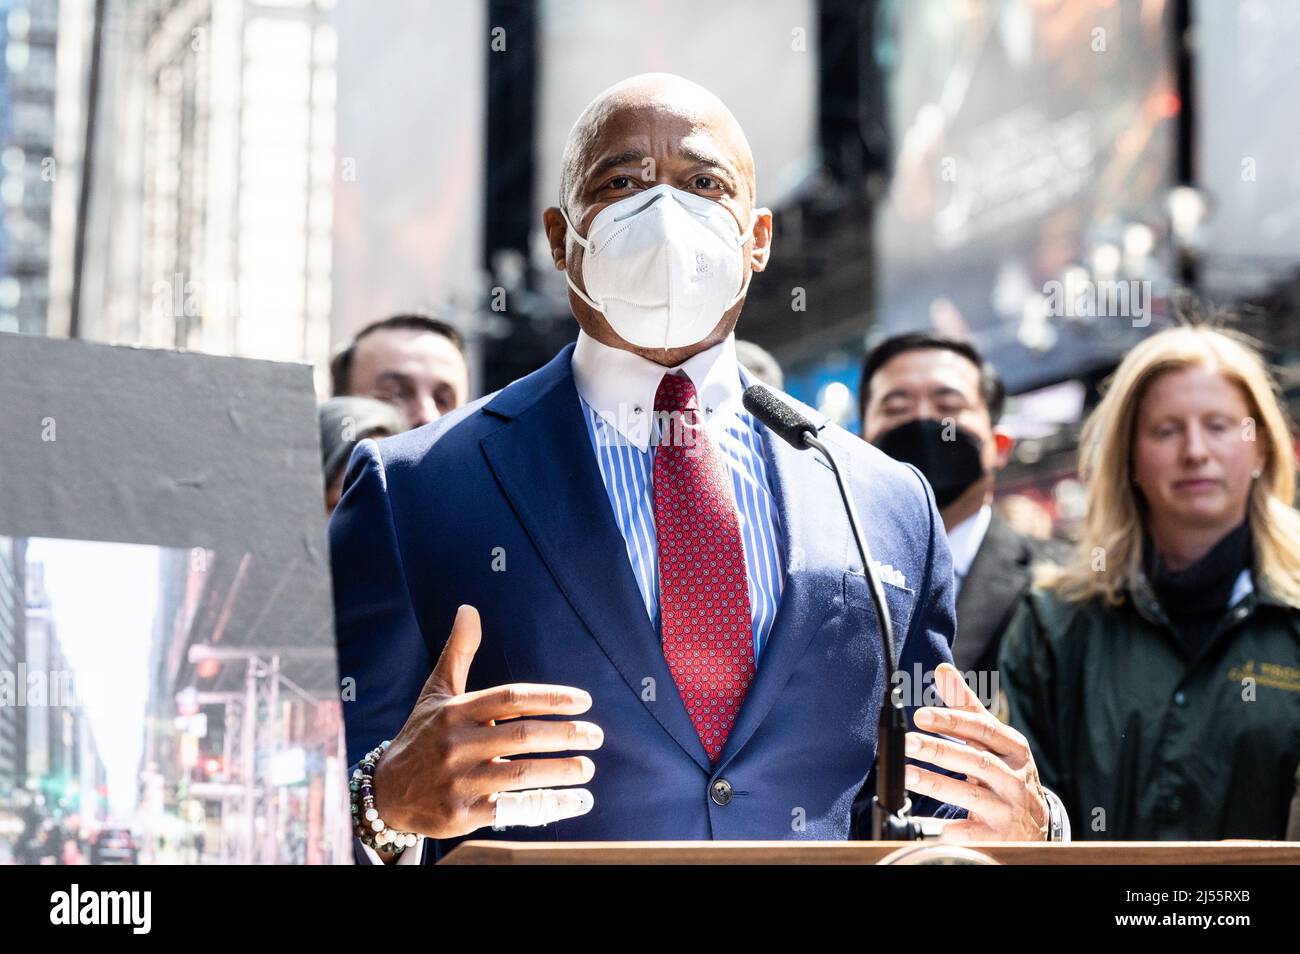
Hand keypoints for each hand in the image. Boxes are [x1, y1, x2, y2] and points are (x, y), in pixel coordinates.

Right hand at [373, 605, 602, 840]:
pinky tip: (577, 802)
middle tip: (596, 735)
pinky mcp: (463, 815)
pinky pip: (514, 810)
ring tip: (588, 768)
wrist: (386, 792)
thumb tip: (468, 609)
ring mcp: (459, 781)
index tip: (584, 702)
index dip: (551, 698)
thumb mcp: (436, 692)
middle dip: (565, 735)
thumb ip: (459, 652)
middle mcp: (457, 744)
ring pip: (521, 775)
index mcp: (456, 712)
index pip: (511, 698)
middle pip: (522, 736)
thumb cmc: (423, 736)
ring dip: (561, 771)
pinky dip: (549, 806)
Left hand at [904, 663, 1048, 840]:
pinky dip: (946, 825)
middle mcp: (1014, 778)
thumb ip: (967, 707)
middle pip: (976, 760)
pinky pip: (968, 830)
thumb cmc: (1007, 774)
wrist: (1035, 828)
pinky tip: (921, 818)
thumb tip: (942, 670)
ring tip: (906, 772)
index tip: (922, 715)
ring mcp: (1007, 809)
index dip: (953, 721)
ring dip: (935, 782)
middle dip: (940, 749)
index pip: (983, 730)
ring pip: (970, 793)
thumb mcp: (995, 741)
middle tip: (908, 741)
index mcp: (1014, 749)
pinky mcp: (997, 837)